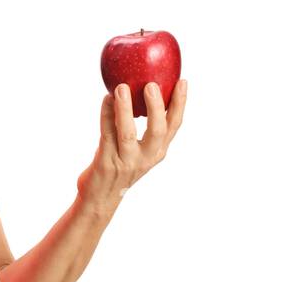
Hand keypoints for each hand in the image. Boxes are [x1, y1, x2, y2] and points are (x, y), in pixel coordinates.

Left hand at [77, 79, 187, 213]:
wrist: (99, 199)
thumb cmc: (117, 168)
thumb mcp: (135, 152)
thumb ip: (139, 131)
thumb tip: (136, 90)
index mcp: (157, 152)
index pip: (174, 126)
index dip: (180, 104)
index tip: (183, 82)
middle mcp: (145, 158)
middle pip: (157, 131)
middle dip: (156, 107)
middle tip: (152, 85)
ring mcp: (125, 162)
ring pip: (128, 133)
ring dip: (125, 109)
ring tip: (121, 88)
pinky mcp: (106, 163)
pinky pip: (106, 134)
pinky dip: (106, 115)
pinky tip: (105, 99)